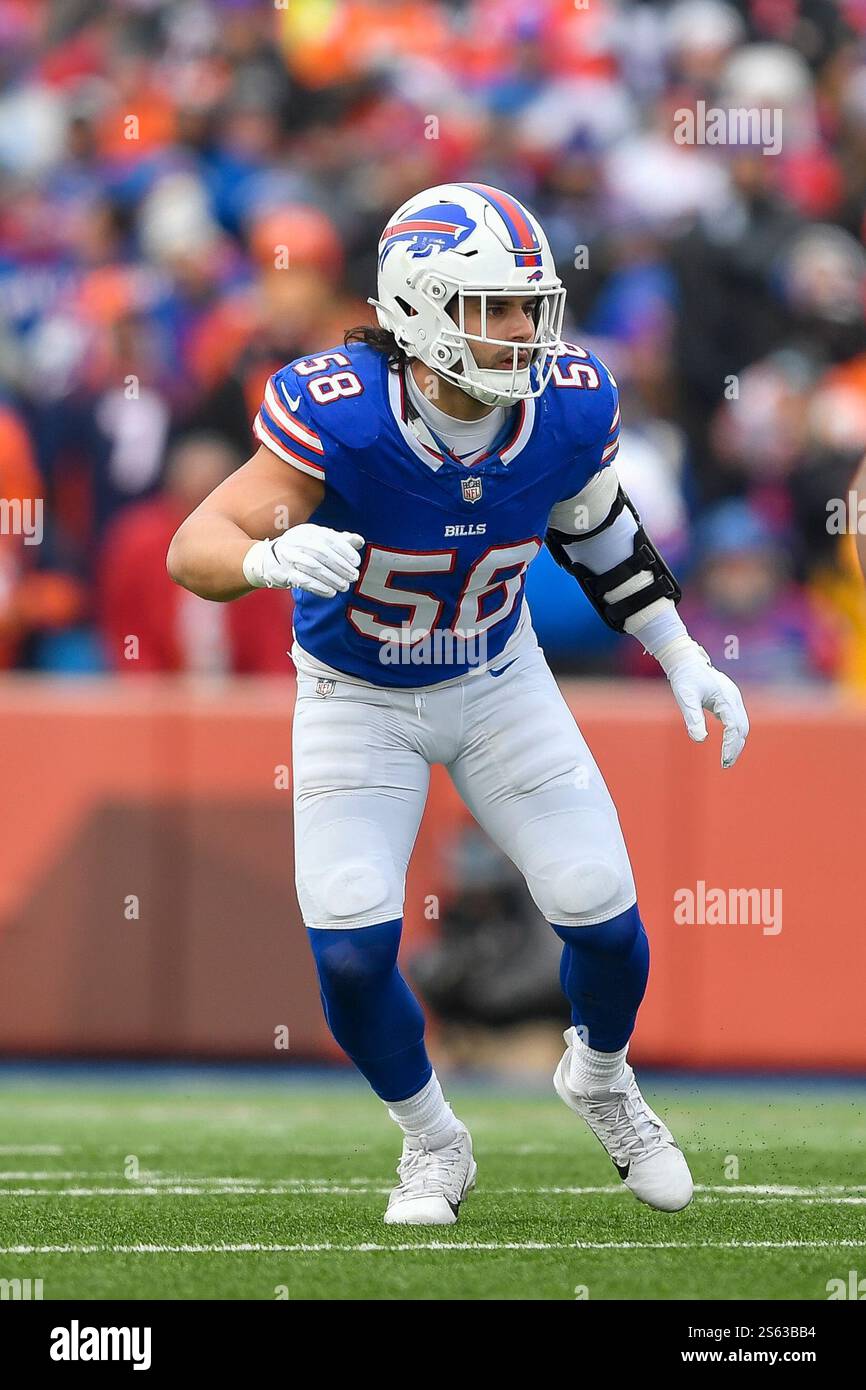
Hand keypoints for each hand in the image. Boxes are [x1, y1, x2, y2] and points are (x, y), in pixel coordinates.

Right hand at [243, 525, 364, 597]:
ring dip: (332, 578)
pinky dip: (319, 587)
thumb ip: (339, 540)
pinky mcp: (283, 573)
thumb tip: (360, 540)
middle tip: (354, 576)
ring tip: (345, 587)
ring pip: (313, 567)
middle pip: (322, 553)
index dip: (344, 550)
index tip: (356, 562)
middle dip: (340, 566)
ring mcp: (288, 557)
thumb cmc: (299, 550)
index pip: (328, 538)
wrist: (266, 560)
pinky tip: (331, 593)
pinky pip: (303, 580)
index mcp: (307, 531)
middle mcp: (296, 541)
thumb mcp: (317, 540)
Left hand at [657, 636, 748, 767]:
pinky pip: (736, 720)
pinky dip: (734, 734)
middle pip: (742, 728)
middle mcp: (734, 699)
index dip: (730, 745)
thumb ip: (693, 718)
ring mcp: (733, 699)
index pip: (734, 727)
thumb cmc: (685, 678)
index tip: (723, 760)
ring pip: (742, 725)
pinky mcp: (729, 700)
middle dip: (736, 747)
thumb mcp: (686, 698)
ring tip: (726, 759)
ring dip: (736, 742)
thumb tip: (700, 740)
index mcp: (727, 698)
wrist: (686, 661)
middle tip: (725, 764)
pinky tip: (726, 745)